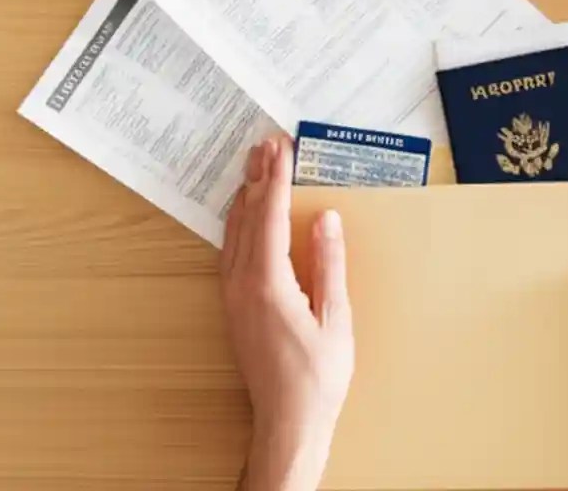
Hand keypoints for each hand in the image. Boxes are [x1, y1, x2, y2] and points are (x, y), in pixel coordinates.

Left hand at [221, 134, 353, 490]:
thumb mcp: (336, 318)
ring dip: (245, 198)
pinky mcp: (234, 308)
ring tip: (255, 168)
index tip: (281, 147)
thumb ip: (329, 264)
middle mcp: (241, 285)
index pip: (270, 216)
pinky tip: (246, 216)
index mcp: (268, 284)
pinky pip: (231, 252)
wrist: (288, 423)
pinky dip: (240, 224)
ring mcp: (233, 297)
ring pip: (233, 234)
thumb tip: (325, 218)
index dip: (276, 178)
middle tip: (266, 144)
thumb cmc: (318, 377)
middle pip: (246, 218)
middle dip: (257, 178)